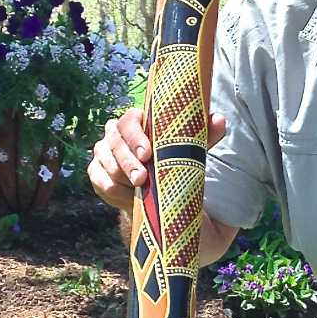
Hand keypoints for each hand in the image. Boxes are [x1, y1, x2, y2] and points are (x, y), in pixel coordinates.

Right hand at [88, 107, 225, 212]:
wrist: (157, 189)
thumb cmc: (172, 161)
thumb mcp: (190, 149)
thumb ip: (204, 134)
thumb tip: (220, 120)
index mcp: (135, 121)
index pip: (128, 120)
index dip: (135, 136)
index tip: (147, 153)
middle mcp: (114, 134)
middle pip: (114, 142)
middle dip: (128, 162)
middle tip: (142, 178)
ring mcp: (103, 153)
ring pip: (106, 162)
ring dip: (121, 176)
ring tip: (138, 189)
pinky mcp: (97, 173)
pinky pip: (101, 181)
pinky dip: (114, 190)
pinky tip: (128, 197)